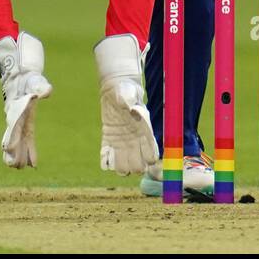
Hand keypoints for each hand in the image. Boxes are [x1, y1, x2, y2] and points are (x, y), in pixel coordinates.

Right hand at [0, 32, 52, 168]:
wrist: (15, 58)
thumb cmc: (24, 66)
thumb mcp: (33, 74)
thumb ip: (39, 85)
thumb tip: (45, 92)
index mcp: (18, 104)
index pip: (14, 123)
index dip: (12, 137)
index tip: (8, 150)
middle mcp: (15, 111)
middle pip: (14, 133)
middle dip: (15, 150)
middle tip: (15, 166)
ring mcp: (18, 113)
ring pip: (18, 136)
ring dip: (19, 151)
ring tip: (19, 167)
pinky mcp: (24, 114)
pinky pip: (25, 133)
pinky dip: (28, 146)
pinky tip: (32, 160)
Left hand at [94, 34, 157, 175]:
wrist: (116, 90)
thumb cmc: (126, 90)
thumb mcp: (129, 93)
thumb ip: (130, 100)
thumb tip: (133, 108)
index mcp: (144, 132)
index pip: (152, 154)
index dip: (149, 159)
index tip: (143, 156)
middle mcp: (135, 141)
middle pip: (139, 167)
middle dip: (134, 167)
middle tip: (127, 160)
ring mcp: (122, 144)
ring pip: (124, 168)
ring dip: (121, 168)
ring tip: (115, 159)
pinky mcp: (109, 142)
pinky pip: (108, 160)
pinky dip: (107, 162)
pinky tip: (105, 155)